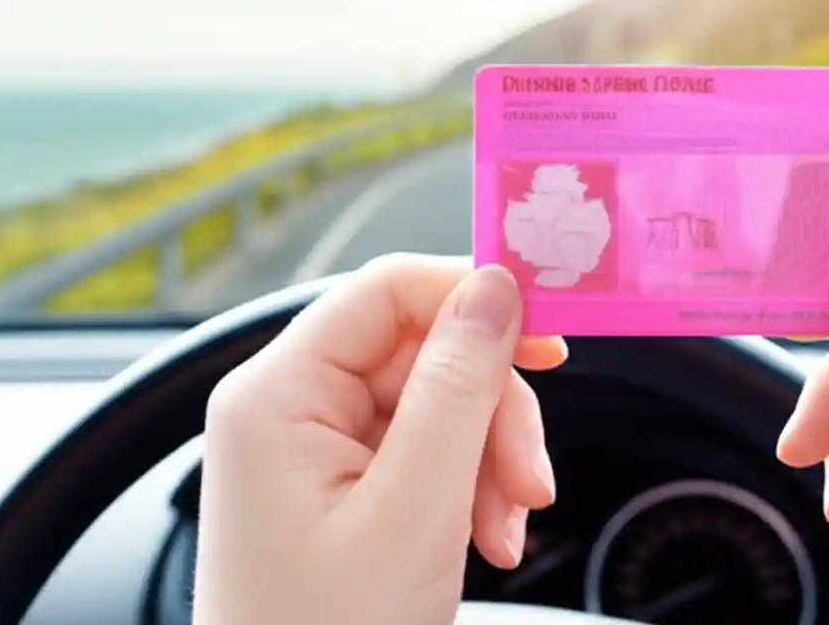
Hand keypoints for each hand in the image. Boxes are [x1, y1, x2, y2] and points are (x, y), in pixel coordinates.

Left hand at [193, 255, 564, 624]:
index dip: (473, 294)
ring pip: (438, 405)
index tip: (551, 328)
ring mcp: (316, 450)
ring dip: (489, 461)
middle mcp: (290, 408)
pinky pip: (428, 453)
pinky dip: (471, 489)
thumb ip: (457, 387)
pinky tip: (486, 540)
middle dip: (493, 414)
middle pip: (426, 353)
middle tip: (531, 479)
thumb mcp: (413, 510)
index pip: (388, 290)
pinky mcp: (343, 487)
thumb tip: (496, 288)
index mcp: (278, 395)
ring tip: (505, 531)